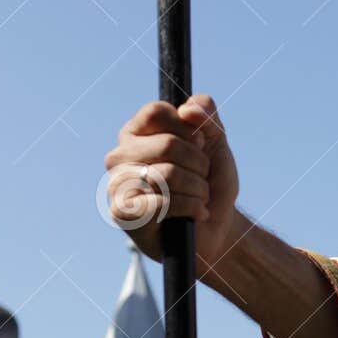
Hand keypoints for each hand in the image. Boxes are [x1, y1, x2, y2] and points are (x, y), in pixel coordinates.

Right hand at [104, 93, 241, 270]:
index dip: (188, 129)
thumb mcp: (216, 141)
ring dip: (199, 189)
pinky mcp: (122, 214)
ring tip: (200, 198)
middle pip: (168, 144)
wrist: (219, 227)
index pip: (156, 112)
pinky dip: (191, 208)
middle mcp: (120, 156)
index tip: (199, 145)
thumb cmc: (211, 182)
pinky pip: (162, 202)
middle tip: (202, 178)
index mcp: (136, 133)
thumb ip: (206, 114)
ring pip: (168, 174)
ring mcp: (117, 185)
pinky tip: (194, 215)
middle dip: (199, 164)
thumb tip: (189, 110)